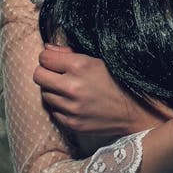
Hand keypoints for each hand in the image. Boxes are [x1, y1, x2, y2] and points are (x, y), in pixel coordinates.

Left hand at [33, 45, 172, 153]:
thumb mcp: (97, 60)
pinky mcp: (72, 123)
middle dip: (46, 73)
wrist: (134, 111)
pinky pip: (54, 111)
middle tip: (57, 75)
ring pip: (45, 95)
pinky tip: (74, 103)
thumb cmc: (117, 81)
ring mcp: (71, 108)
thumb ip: (69, 53)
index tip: (55, 61)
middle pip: (38, 76)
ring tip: (69, 90)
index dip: (49, 58)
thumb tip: (47, 49)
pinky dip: (60, 106)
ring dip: (53, 90)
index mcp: (80, 66)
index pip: (44, 58)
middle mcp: (72, 87)